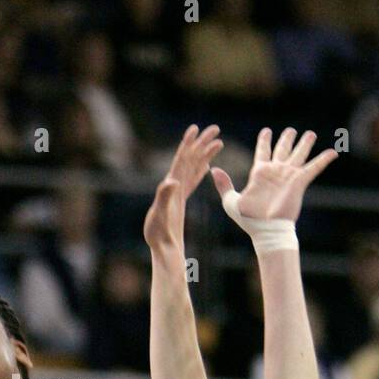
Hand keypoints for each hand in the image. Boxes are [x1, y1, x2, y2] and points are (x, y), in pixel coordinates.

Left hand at [144, 124, 222, 256]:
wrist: (161, 250)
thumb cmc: (159, 235)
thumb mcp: (159, 216)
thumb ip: (163, 197)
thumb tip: (171, 180)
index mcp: (170, 187)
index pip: (181, 160)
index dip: (188, 144)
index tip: (196, 128)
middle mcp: (173, 186)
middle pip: (190, 159)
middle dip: (202, 143)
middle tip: (216, 128)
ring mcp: (177, 193)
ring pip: (194, 168)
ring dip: (205, 154)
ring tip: (218, 142)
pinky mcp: (181, 201)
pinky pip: (193, 181)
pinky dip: (199, 171)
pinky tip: (205, 166)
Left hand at [211, 126, 337, 231]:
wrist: (267, 229)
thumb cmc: (249, 219)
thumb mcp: (231, 201)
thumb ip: (224, 185)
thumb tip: (214, 170)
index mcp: (259, 174)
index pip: (262, 152)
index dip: (264, 141)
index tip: (267, 131)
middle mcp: (275, 172)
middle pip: (282, 150)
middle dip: (286, 139)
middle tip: (291, 130)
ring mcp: (288, 176)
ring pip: (298, 154)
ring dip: (304, 144)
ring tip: (310, 133)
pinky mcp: (299, 182)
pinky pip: (314, 167)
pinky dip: (323, 159)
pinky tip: (334, 152)